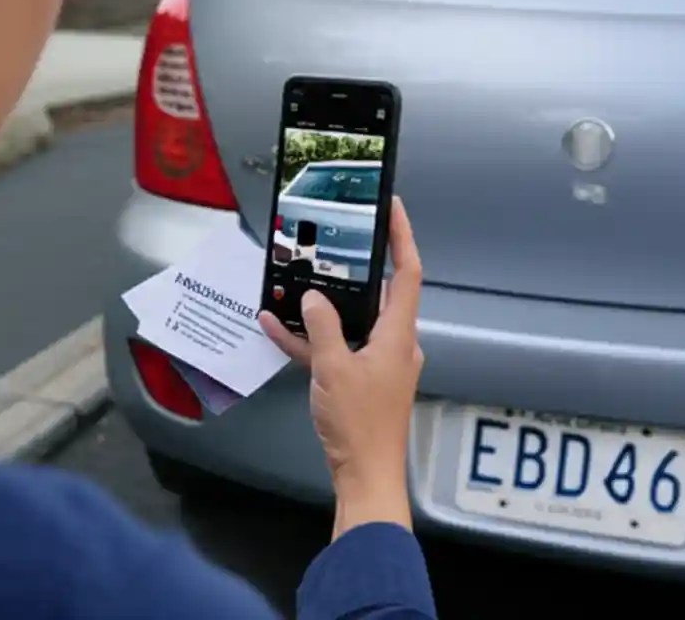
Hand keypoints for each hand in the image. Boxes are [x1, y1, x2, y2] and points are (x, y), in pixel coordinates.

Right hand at [258, 197, 423, 536]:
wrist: (365, 476)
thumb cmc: (359, 425)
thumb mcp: (332, 369)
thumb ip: (322, 327)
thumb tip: (313, 299)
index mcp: (398, 335)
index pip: (407, 273)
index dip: (402, 237)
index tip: (393, 207)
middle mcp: (394, 344)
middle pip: (379, 294)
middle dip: (354, 268)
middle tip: (334, 239)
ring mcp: (377, 364)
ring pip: (350, 322)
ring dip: (322, 308)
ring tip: (293, 283)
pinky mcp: (359, 383)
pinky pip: (335, 350)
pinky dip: (310, 341)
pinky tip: (277, 329)